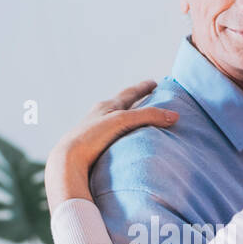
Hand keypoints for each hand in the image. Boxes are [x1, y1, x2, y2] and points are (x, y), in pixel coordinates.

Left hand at [44, 80, 178, 206]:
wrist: (67, 160)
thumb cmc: (92, 136)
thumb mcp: (123, 121)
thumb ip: (149, 117)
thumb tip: (175, 116)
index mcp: (106, 107)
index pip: (129, 94)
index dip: (143, 88)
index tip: (154, 83)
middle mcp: (99, 117)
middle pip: (121, 105)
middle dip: (135, 101)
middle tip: (147, 97)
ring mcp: (94, 132)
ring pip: (114, 121)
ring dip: (126, 119)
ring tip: (135, 121)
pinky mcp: (92, 149)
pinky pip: (110, 138)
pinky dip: (120, 136)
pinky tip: (121, 143)